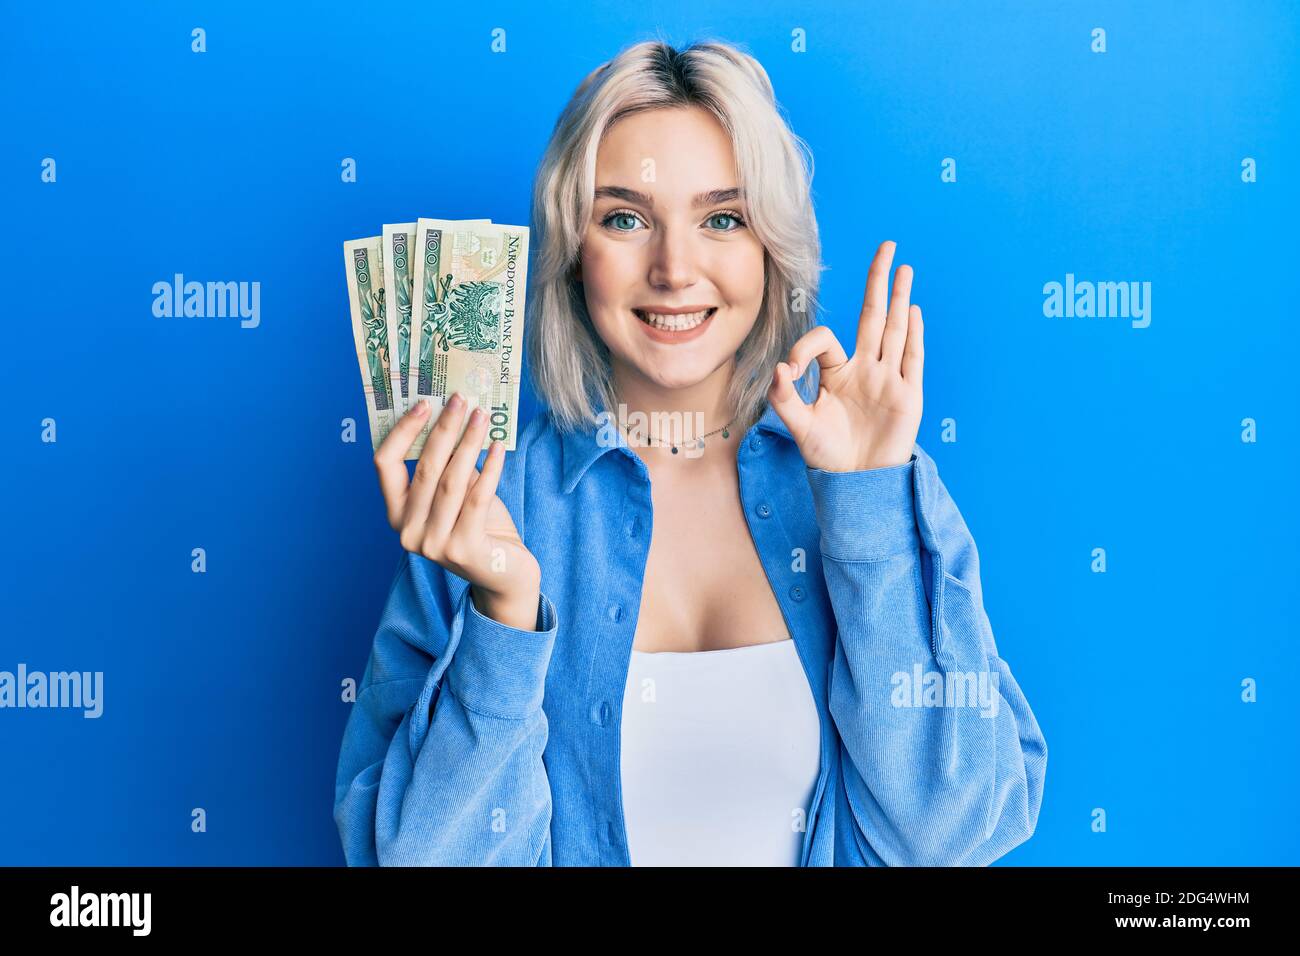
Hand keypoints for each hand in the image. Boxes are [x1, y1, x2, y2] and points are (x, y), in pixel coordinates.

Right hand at [374, 394, 541, 629]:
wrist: (506, 575)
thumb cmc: (480, 527)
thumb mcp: (458, 493)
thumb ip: (449, 464)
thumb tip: (454, 414)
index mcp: (397, 514)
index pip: (385, 464)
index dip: (402, 431)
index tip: (424, 403)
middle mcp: (408, 531)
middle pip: (424, 468)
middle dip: (444, 429)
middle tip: (461, 399)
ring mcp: (434, 544)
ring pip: (451, 481)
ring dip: (469, 442)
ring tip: (483, 416)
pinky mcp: (464, 550)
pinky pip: (478, 498)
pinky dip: (490, 468)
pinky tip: (499, 446)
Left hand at [767, 240, 923, 471]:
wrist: (857, 484)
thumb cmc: (828, 457)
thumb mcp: (799, 427)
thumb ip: (785, 399)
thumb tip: (778, 369)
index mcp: (837, 374)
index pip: (826, 341)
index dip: (804, 348)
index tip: (790, 370)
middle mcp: (866, 369)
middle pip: (874, 316)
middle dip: (878, 281)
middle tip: (887, 245)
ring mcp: (889, 380)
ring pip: (896, 330)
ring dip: (900, 298)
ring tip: (904, 267)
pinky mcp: (907, 396)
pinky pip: (912, 359)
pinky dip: (914, 335)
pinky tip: (912, 309)